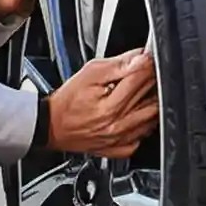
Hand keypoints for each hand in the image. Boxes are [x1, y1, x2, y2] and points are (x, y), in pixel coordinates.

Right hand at [45, 48, 159, 158]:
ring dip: (152, 101)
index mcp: (111, 106)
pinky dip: (145, 122)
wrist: (52, 126)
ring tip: (141, 91)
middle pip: (151, 97)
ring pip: (153, 117)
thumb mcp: (89, 74)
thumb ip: (117, 64)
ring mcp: (121, 139)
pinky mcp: (121, 148)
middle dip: (150, 80)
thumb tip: (140, 57)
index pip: (142, 79)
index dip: (147, 64)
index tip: (147, 58)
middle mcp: (119, 125)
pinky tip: (136, 113)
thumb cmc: (68, 101)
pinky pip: (144, 135)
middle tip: (144, 72)